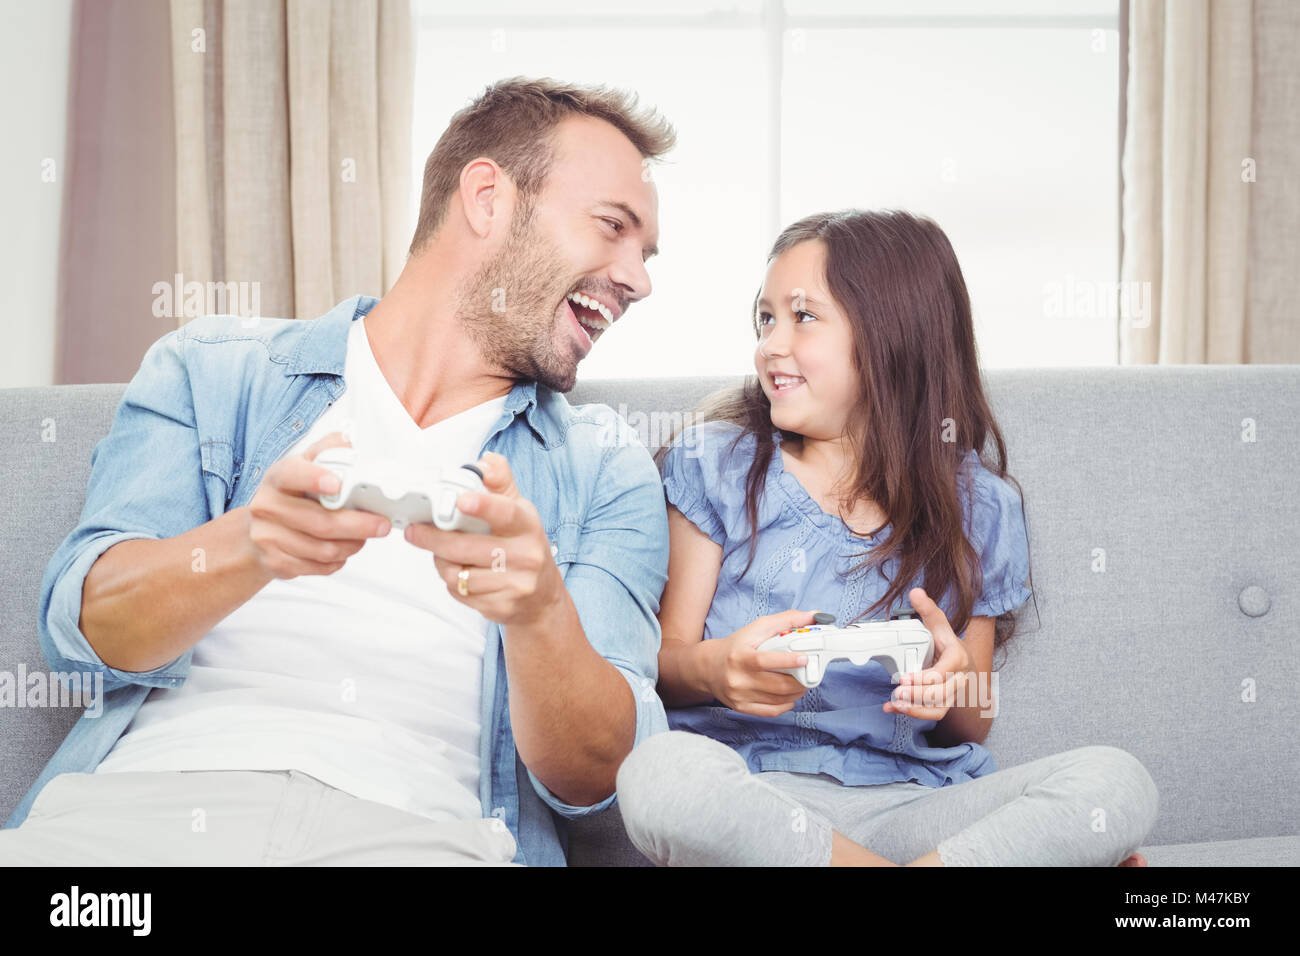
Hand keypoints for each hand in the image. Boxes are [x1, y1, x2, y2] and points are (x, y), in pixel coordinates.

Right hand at [246, 431, 391, 579]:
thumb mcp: (304, 466)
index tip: (337, 484)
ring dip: (352, 545)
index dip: (315, 479)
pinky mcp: (275, 562)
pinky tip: (343, 550)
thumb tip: (347, 442)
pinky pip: (318, 567)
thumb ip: (326, 451)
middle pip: (320, 522)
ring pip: (322, 549)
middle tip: (381, 524)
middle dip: (358, 525)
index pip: (292, 474)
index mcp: (277, 478)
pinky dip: (338, 561)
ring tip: (364, 537)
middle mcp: (267, 507)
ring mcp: (268, 537)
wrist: (259, 530)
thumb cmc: (290, 496)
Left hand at [404, 452, 564, 626]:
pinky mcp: (501, 607)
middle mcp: (526, 555)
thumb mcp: (519, 510)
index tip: (461, 500)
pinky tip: (459, 573)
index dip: (482, 506)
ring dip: (441, 562)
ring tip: (441, 553)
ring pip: (458, 573)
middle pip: (467, 547)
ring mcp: (515, 584)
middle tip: (414, 530)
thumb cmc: (524, 546)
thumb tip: (484, 463)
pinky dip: (452, 582)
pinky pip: (461, 592)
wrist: (542, 598)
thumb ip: (500, 482)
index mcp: (527, 525)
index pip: (506, 513)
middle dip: (434, 539)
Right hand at [706, 609, 819, 716]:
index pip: (765, 661)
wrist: (708, 667)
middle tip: (810, 673)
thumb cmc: (736, 646)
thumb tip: (814, 616)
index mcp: (740, 657)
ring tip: (803, 682)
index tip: (804, 658)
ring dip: (797, 692)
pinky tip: (790, 695)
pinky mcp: (742, 707)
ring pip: (778, 699)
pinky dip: (786, 704)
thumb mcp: (757, 628)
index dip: (787, 661)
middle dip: (800, 680)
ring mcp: (740, 696)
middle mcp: (738, 678)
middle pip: (777, 685)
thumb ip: (785, 620)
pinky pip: (771, 711)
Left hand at [883, 587, 974, 721]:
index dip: (925, 678)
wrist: (963, 660)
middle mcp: (959, 678)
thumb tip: (916, 592)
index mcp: (958, 657)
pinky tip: (893, 708)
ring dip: (916, 710)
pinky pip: (933, 714)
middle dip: (918, 695)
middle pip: (941, 693)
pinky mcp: (945, 703)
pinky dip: (913, 714)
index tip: (904, 678)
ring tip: (895, 703)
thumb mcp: (939, 623)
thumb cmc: (947, 642)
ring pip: (939, 708)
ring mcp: (953, 693)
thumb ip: (927, 608)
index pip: (944, 672)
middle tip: (898, 691)